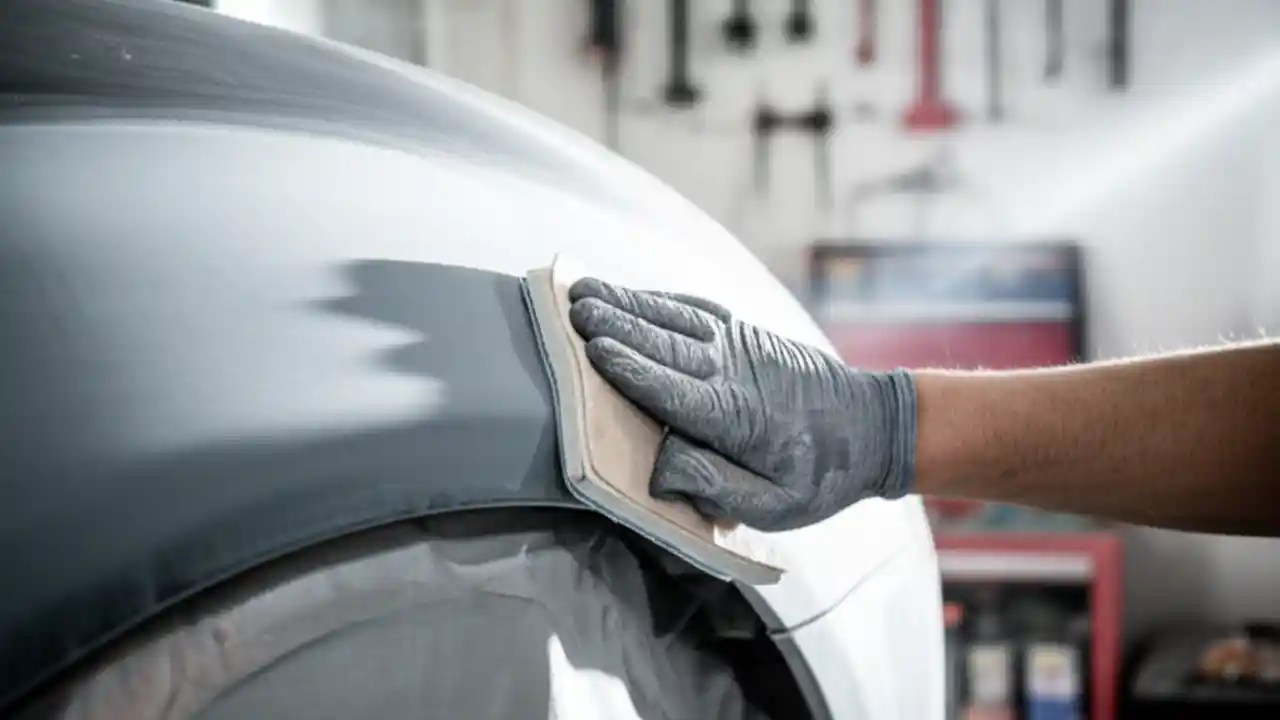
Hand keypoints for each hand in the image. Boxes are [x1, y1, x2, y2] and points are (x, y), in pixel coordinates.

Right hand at [568, 277, 916, 530]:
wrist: (872, 427)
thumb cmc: (817, 476)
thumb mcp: (776, 505)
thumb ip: (718, 487)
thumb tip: (662, 469)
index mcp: (738, 419)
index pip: (677, 391)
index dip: (635, 370)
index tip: (595, 350)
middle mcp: (735, 373)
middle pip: (668, 345)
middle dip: (619, 325)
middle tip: (574, 311)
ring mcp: (741, 345)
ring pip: (676, 319)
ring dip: (628, 303)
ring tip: (584, 291)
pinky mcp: (744, 333)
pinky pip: (695, 310)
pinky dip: (658, 300)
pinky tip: (627, 294)